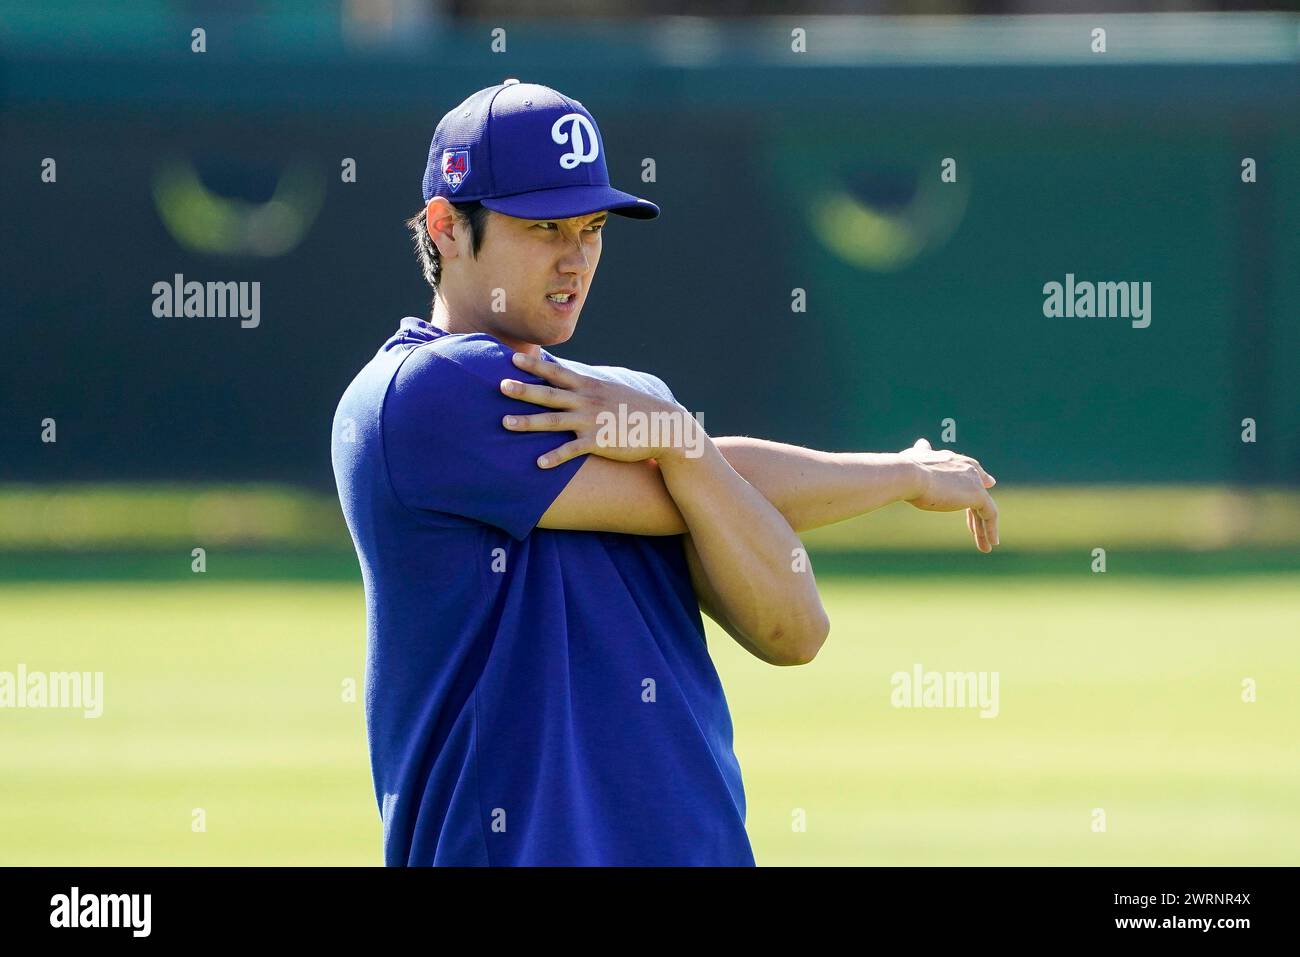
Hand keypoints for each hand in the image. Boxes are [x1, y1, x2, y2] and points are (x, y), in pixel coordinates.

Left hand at [500, 352, 693, 467]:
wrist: (663, 427)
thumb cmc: (635, 409)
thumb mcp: (612, 390)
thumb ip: (589, 386)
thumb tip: (572, 378)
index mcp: (589, 386)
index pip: (557, 372)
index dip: (534, 365)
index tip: (512, 358)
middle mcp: (587, 401)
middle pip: (549, 394)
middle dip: (523, 389)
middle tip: (499, 384)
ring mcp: (591, 421)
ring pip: (553, 421)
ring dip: (528, 422)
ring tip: (504, 423)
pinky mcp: (598, 442)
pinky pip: (572, 450)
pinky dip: (555, 456)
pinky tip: (538, 463)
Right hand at [898, 437, 999, 551]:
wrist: (908, 475)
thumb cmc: (906, 468)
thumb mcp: (914, 457)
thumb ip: (922, 451)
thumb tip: (922, 443)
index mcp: (954, 460)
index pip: (971, 472)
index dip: (975, 485)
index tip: (983, 492)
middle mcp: (968, 468)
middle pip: (979, 491)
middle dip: (980, 511)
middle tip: (985, 529)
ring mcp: (974, 481)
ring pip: (984, 507)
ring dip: (984, 528)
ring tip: (986, 546)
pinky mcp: (977, 494)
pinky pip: (990, 514)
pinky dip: (991, 529)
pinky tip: (990, 543)